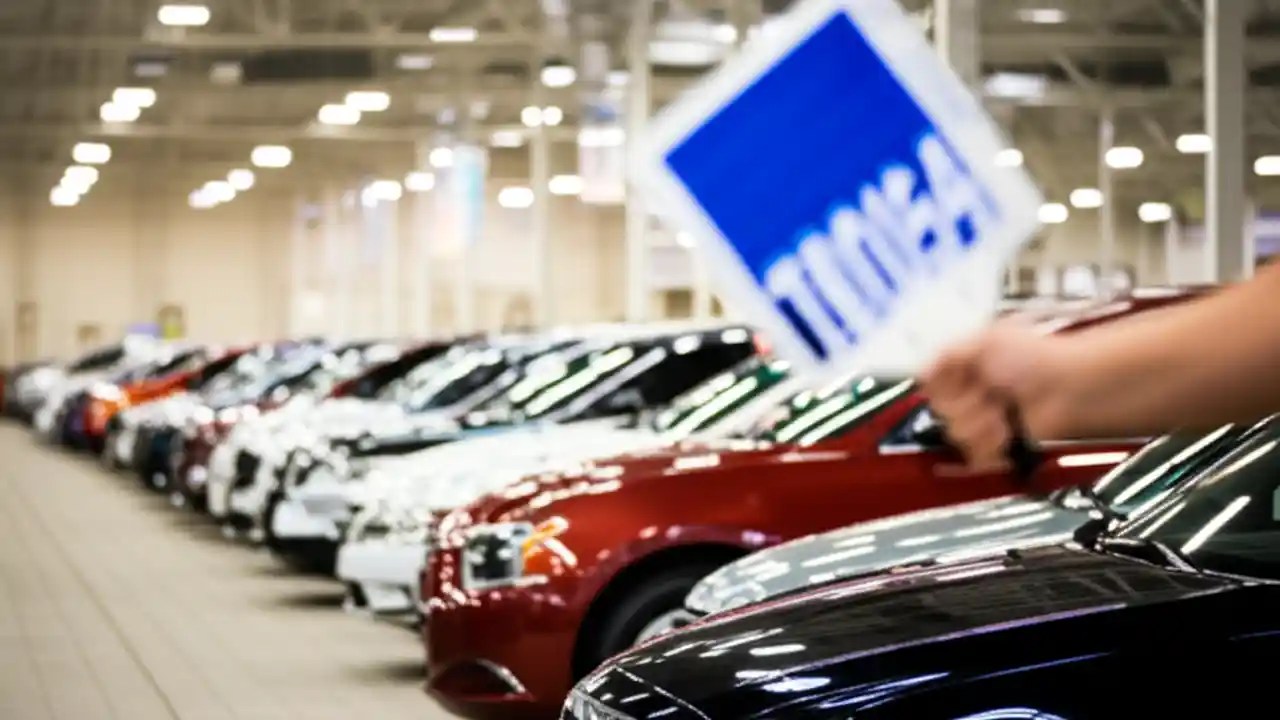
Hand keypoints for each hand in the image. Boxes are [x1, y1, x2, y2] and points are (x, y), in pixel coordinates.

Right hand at [920, 318, 1064, 468]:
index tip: (961, 382)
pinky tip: (1005, 436)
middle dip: (967, 408)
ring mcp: (984, 420)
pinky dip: (991, 450)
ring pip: (957, 436)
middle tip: (991, 397)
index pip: (928, 385)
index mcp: (963, 365)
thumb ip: (947, 354)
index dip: (943, 388)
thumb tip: (921, 371)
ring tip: (1004, 416)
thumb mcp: (986, 339)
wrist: (1074, 390)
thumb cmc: (1037, 358)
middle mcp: (970, 392)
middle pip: (940, 414)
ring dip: (983, 427)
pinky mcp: (998, 446)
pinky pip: (975, 458)